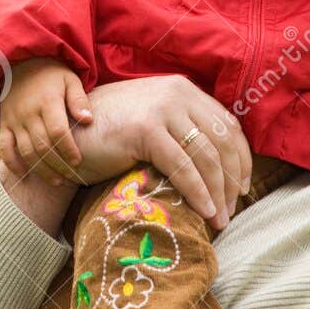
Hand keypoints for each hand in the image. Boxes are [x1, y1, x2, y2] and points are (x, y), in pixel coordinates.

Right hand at [0, 57, 91, 186]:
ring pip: (25, 151)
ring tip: (57, 181)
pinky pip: (5, 148)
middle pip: (42, 146)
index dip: (68, 149)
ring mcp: (14, 120)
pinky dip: (12, 164)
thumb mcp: (70, 79)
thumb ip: (79, 99)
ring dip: (41, 170)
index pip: (58, 132)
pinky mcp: (4, 124)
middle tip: (71, 176)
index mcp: (47, 101)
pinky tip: (25, 176)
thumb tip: (88, 120)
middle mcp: (28, 113)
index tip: (79, 162)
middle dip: (58, 165)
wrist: (21, 62)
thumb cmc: (52, 73)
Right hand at [2, 75, 252, 229]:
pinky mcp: (145, 129)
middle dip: (232, 179)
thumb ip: (182, 129)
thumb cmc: (110, 134)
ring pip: (206, 156)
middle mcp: (177, 93)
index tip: (243, 186)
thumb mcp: (153, 123)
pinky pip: (183, 167)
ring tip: (221, 220)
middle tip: (234, 209)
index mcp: (183, 89)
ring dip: (219, 192)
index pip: (226, 124)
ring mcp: (161, 109)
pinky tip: (205, 211)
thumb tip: (221, 162)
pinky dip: (198, 192)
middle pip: (222, 141)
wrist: (66, 133)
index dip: (241, 157)